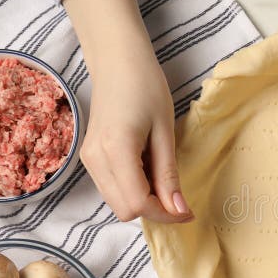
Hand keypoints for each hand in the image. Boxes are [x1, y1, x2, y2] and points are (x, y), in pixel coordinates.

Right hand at [64, 0, 192, 222]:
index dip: (165, 214)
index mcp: (115, 150)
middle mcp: (95, 160)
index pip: (138, 204)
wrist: (118, 62)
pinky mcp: (89, 158)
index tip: (189, 210)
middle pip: (124, 210)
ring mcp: (88, 160)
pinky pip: (112, 189)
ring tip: (164, 177)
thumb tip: (179, 210)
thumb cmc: (146, 88)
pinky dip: (133, 189)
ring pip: (117, 203)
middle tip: (179, 198)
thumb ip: (168, 174)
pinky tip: (148, 170)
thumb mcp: (165, 132)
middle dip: (155, 211)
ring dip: (144, 201)